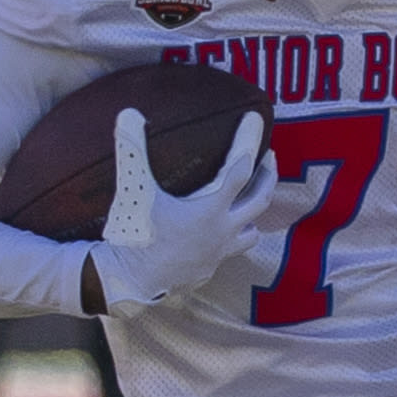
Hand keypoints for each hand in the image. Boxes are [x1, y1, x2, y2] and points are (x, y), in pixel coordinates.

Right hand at [90, 108, 278, 307]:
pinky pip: (229, 252)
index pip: (240, 168)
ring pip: (251, 233)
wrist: (127, 283)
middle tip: (268, 158)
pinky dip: (230, 239)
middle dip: (267, 176)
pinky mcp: (207, 270)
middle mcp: (222, 231)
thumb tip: (128, 113)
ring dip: (253, 215)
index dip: (249, 140)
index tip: (256, 119)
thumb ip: (133, 151)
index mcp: (210, 209)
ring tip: (249, 202)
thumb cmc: (134, 235)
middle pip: (259, 200)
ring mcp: (217, 254)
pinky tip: (217, 234)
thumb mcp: (133, 191)